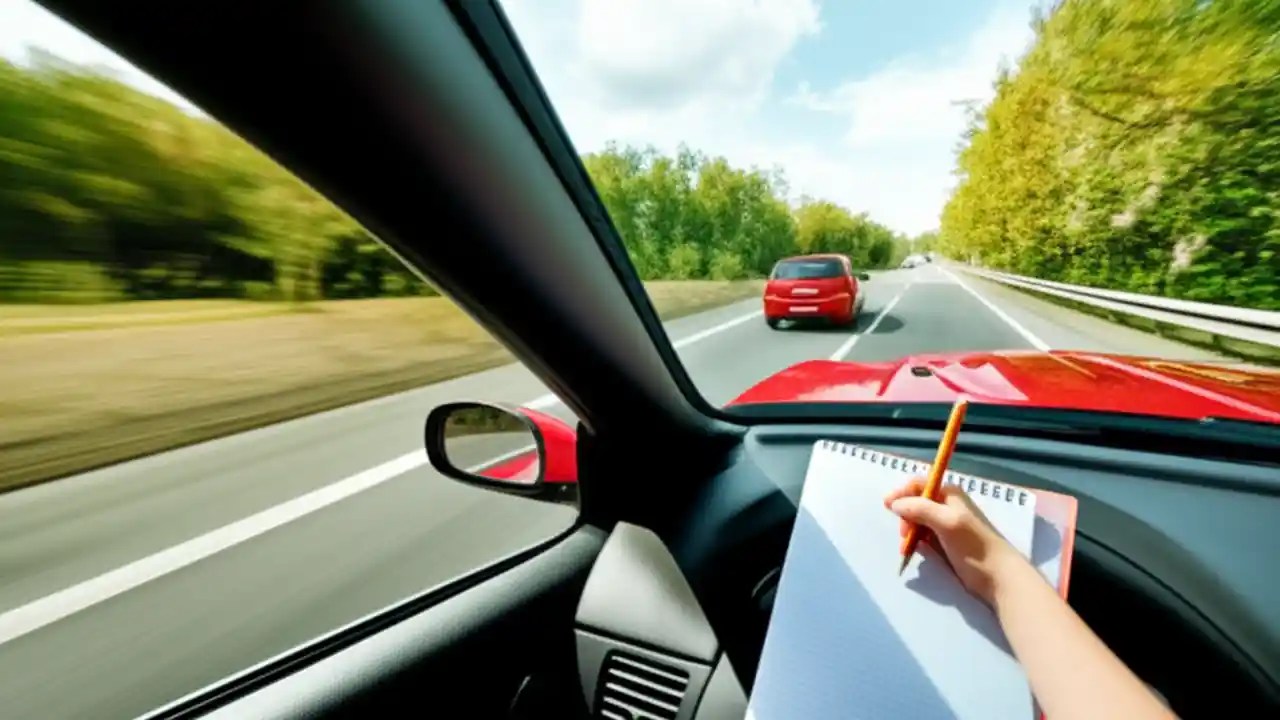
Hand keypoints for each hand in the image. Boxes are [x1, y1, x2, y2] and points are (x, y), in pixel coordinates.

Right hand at [884, 478, 1026, 604]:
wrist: (998, 576)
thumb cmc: (974, 546)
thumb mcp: (947, 522)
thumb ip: (920, 509)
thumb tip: (894, 503)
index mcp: (950, 494)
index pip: (919, 484)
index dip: (902, 492)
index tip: (887, 506)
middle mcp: (947, 506)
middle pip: (916, 502)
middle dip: (905, 516)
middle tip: (903, 534)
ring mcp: (947, 525)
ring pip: (918, 521)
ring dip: (908, 532)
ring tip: (906, 547)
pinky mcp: (946, 543)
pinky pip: (924, 537)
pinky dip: (916, 542)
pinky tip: (914, 551)